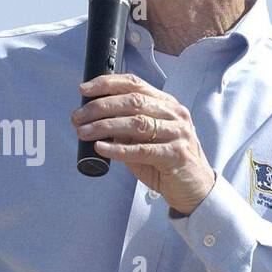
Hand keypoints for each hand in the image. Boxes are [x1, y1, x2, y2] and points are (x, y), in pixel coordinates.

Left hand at [72, 73, 216, 214]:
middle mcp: (174, 114)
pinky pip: (142, 149)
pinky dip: (118, 149)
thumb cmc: (166, 162)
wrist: (194, 188)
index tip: (84, 89)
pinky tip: (101, 148)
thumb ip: (126, 127)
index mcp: (166, 104)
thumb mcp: (146, 138)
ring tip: (83, 132)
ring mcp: (178, 134)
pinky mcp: (176, 155)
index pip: (135, 84)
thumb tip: (93, 120)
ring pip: (136, 123)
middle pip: (132, 102)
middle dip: (99, 107)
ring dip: (104, 126)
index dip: (107, 83)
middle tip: (77, 117)